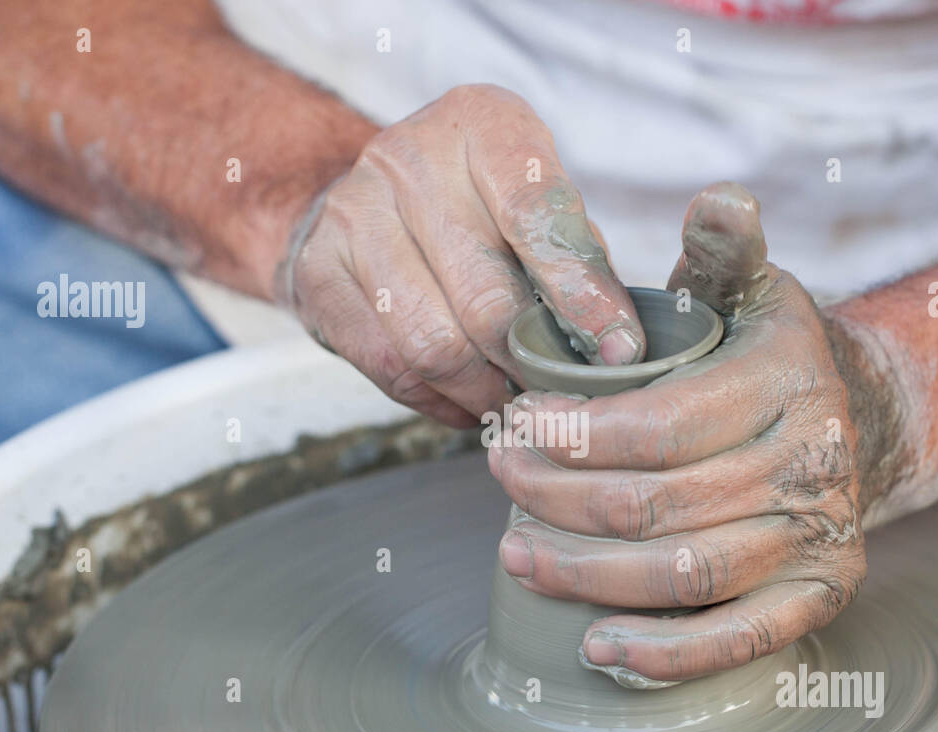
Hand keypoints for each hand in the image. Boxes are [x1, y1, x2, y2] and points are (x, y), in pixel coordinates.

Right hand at [287, 84, 644, 426]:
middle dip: (533, 361)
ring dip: (486, 391)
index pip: (536, 215)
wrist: (368, 198)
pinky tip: (468, 402)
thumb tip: (616, 346)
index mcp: (479, 123)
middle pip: (485, 297)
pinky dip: (441, 401)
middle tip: (565, 393)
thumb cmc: (476, 204)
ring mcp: (352, 214)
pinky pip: (390, 367)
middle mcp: (407, 158)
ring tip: (516, 401)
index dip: (583, 294)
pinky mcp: (318, 274)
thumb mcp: (534, 200)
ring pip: (434, 344)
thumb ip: (575, 257)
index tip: (618, 351)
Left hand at [488, 183, 867, 681]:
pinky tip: (596, 650)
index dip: (574, 439)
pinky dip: (664, 656)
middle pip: (660, 506)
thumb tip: (720, 198)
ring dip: (586, 576)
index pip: (662, 427)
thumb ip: (722, 250)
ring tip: (517, 554)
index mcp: (789, 381)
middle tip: (498, 482)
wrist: (844, 418)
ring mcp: (822, 536)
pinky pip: (739, 640)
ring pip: (685, 576)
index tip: (511, 429)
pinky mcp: (819, 593)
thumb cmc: (761, 355)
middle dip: (557, 500)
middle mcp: (816, 463)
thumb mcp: (747, 291)